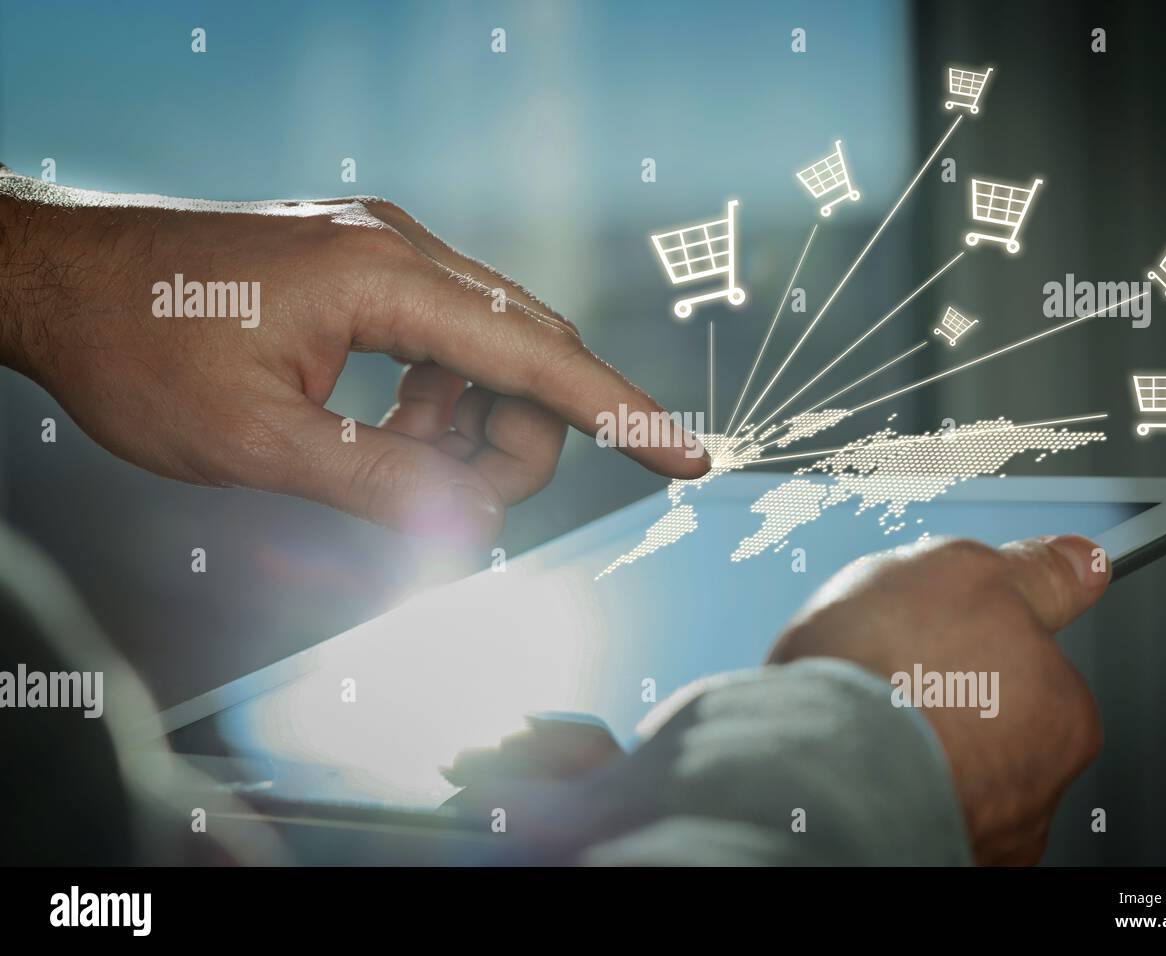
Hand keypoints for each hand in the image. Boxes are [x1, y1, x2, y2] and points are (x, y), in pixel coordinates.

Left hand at [0, 171, 706, 545]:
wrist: (56, 278)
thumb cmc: (137, 345)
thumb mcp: (254, 440)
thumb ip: (379, 483)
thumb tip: (473, 524)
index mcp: (382, 275)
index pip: (534, 352)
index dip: (619, 412)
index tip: (686, 457)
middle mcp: (399, 248)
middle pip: (526, 352)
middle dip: (520, 441)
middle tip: (457, 509)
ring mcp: (383, 253)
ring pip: (489, 353)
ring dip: (470, 429)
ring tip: (395, 469)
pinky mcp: (365, 270)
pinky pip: (443, 346)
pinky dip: (436, 405)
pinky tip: (380, 431)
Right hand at [767, 535, 1109, 864]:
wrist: (809, 761)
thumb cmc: (883, 671)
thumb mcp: (964, 573)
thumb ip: (1031, 572)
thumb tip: (1083, 561)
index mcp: (1064, 715)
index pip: (1033, 665)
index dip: (972, 635)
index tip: (932, 631)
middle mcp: (1036, 786)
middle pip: (991, 720)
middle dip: (945, 692)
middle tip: (892, 667)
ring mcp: (983, 831)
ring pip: (948, 768)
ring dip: (913, 741)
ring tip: (860, 712)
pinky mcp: (921, 855)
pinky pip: (906, 806)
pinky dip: (884, 783)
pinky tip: (852, 756)